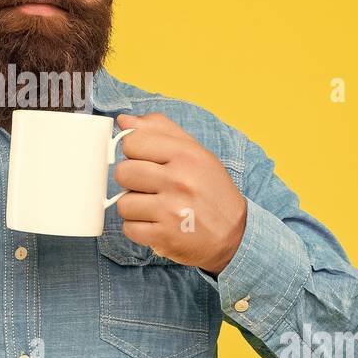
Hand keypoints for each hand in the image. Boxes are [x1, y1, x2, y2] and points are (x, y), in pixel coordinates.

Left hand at [112, 112, 247, 276]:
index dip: (134, 152)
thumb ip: (159, 130)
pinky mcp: (165, 237)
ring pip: (123, 203)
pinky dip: (138, 229)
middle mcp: (179, 181)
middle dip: (131, 181)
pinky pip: (129, 228)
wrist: (234, 234)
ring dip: (134, 207)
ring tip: (154, 207)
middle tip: (150, 187)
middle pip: (123, 172)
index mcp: (186, 155)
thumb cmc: (210, 189)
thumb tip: (123, 120)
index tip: (146, 161)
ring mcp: (172, 211)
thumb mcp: (195, 152)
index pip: (132, 142)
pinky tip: (156, 224)